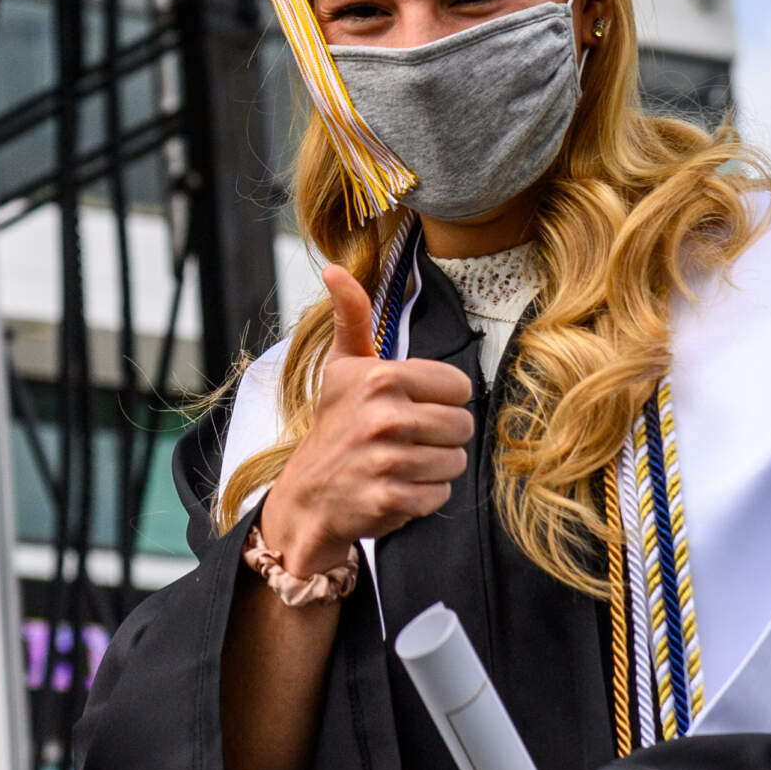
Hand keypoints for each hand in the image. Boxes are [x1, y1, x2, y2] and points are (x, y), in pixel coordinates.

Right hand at [263, 265, 474, 576]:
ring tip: (401, 462)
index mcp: (381, 378)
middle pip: (462, 425)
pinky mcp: (391, 500)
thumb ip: (352, 317)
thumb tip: (335, 269)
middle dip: (440, 435)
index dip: (440, 399)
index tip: (412, 406)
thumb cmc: (335, 425)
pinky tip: (397, 486)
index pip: (459, 386)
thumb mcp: (342, 367)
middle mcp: (385, 417)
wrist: (308, 495)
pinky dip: (424, 496)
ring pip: (455, 462)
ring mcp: (387, 461)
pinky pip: (440, 495)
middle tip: (406, 438)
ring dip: (433, 466)